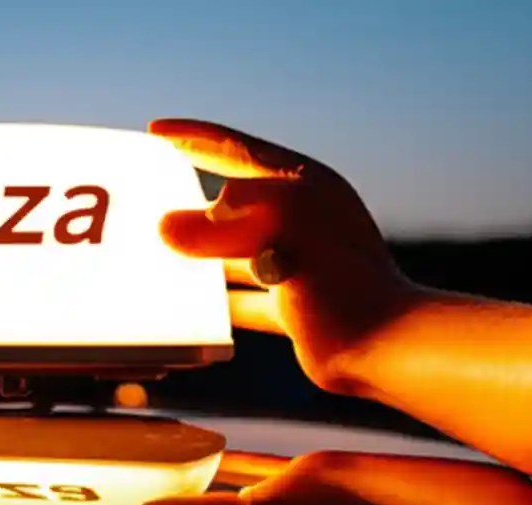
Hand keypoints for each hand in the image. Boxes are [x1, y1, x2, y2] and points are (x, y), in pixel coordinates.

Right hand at [150, 118, 420, 393]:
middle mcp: (301, 220)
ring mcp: (297, 263)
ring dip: (197, 253)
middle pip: (232, 199)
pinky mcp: (293, 306)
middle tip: (149, 192)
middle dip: (189, 198)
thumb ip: (219, 226)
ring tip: (155, 251)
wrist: (383, 347)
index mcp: (303, 185)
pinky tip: (186, 304)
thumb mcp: (279, 231)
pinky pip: (241, 298)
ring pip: (233, 251)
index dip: (194, 138)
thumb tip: (167, 228)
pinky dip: (214, 301)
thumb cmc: (341, 279)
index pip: (237, 151)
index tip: (156, 131)